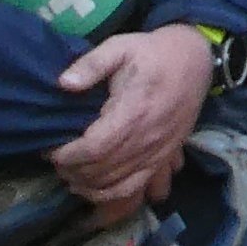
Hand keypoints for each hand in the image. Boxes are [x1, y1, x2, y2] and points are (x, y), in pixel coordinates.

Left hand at [51, 26, 214, 214]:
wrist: (195, 61)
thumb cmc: (154, 53)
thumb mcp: (120, 47)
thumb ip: (91, 65)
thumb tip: (63, 83)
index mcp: (134, 112)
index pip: (96, 148)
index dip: (69, 156)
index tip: (51, 151)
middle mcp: (148, 139)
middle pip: (105, 171)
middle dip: (75, 172)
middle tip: (57, 163)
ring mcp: (159, 153)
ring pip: (121, 187)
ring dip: (92, 189)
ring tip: (72, 179)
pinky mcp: (166, 159)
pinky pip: (142, 190)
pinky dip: (118, 199)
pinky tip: (100, 192)